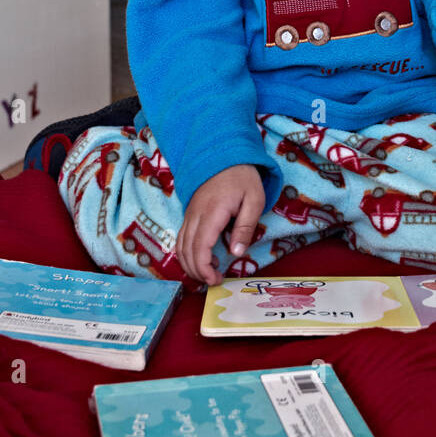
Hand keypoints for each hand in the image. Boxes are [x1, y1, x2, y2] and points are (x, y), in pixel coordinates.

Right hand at [176, 164, 265, 285]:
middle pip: (186, 251)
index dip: (203, 268)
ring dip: (190, 264)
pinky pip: (182, 237)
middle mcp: (195, 215)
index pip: (199, 248)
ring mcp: (190, 214)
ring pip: (180, 245)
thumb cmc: (243, 178)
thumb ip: (245, 227)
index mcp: (212, 213)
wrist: (226, 155)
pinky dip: (187, 253)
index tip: (215, 280)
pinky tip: (202, 259)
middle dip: (197, 271)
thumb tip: (235, 253)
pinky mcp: (190, 214)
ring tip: (209, 273)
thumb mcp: (254, 200)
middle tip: (215, 281)